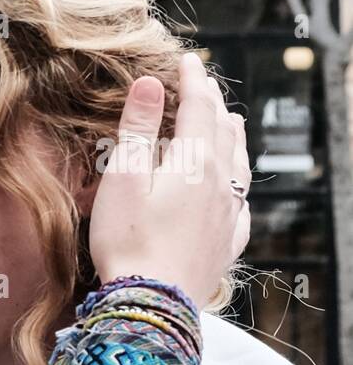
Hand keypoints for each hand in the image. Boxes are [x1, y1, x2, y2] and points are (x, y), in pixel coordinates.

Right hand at [89, 52, 250, 308]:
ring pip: (238, 164)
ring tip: (229, 121)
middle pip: (222, 132)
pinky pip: (241, 203)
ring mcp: (228, 215)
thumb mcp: (123, 179)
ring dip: (232, 137)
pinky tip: (234, 187)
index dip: (193, 81)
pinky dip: (237, 181)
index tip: (187, 60)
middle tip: (202, 84)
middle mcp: (221, 184)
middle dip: (212, 103)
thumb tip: (151, 84)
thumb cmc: (127, 242)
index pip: (199, 108)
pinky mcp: (226, 243)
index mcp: (195, 163)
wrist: (151, 304)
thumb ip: (139, 129)